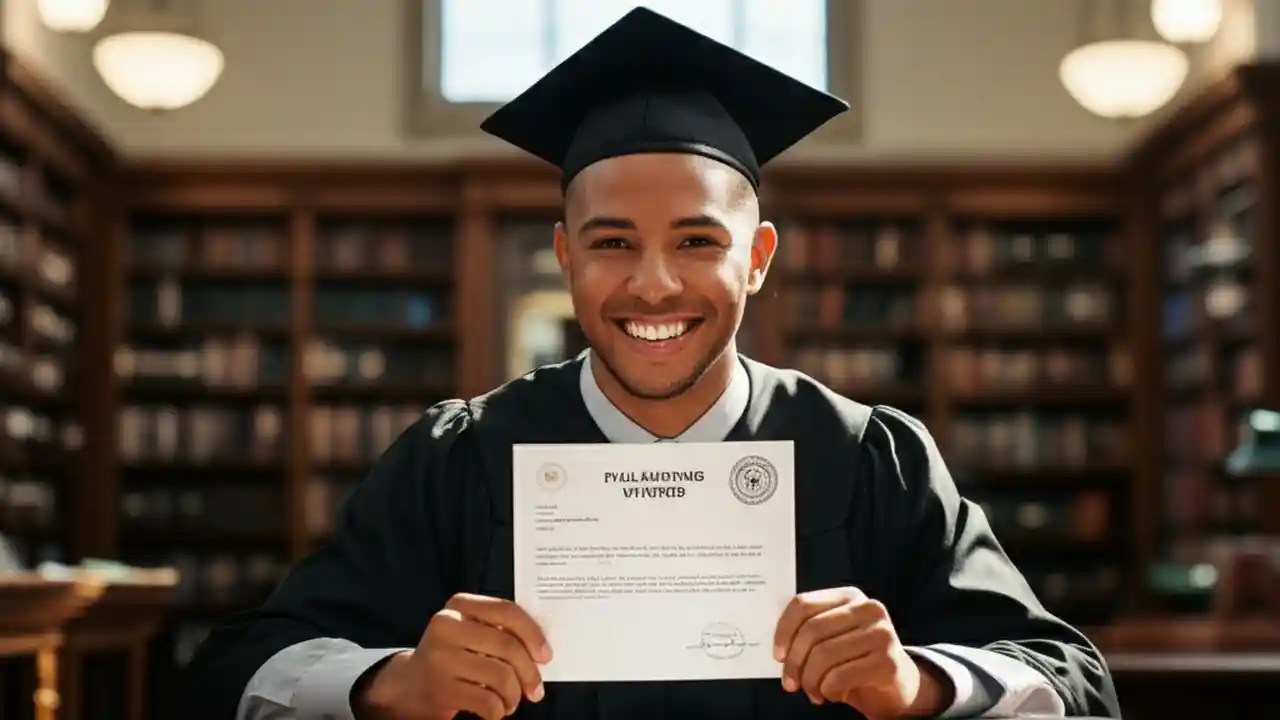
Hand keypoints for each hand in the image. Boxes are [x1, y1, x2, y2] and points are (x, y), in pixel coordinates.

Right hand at [353, 593, 552, 719]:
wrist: (408, 686)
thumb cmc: (452, 657)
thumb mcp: (470, 634)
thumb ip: (499, 632)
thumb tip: (541, 651)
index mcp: (459, 605)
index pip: (506, 611)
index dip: (533, 634)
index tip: (546, 656)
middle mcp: (446, 626)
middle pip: (508, 647)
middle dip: (529, 673)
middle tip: (536, 690)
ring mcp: (441, 658)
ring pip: (501, 676)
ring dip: (513, 695)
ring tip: (510, 701)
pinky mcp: (440, 689)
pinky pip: (488, 702)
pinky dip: (498, 711)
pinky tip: (494, 711)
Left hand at [773, 587, 949, 718]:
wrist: (898, 685)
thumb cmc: (856, 661)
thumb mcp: (834, 638)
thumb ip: (810, 632)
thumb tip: (780, 650)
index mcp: (849, 596)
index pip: (804, 604)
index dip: (784, 631)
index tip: (778, 655)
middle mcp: (869, 609)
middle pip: (812, 631)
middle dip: (794, 663)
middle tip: (790, 683)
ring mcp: (881, 634)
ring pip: (823, 656)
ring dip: (811, 681)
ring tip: (814, 690)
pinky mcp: (888, 662)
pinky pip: (839, 677)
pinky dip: (828, 691)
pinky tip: (833, 693)